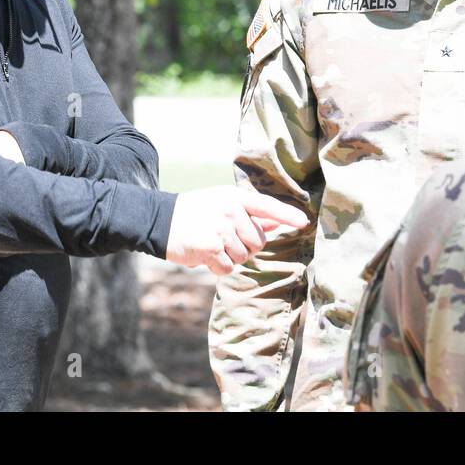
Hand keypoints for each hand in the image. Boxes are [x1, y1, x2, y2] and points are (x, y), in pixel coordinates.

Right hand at [165, 187, 307, 275]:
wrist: (160, 220)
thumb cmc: (195, 213)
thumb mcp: (222, 205)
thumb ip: (249, 215)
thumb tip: (276, 223)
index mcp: (235, 197)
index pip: (267, 206)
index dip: (287, 215)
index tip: (304, 222)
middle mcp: (231, 210)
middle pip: (258, 242)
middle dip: (244, 247)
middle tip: (223, 240)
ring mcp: (221, 228)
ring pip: (243, 257)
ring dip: (229, 257)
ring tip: (211, 245)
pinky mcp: (211, 246)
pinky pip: (228, 267)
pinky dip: (218, 267)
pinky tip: (204, 255)